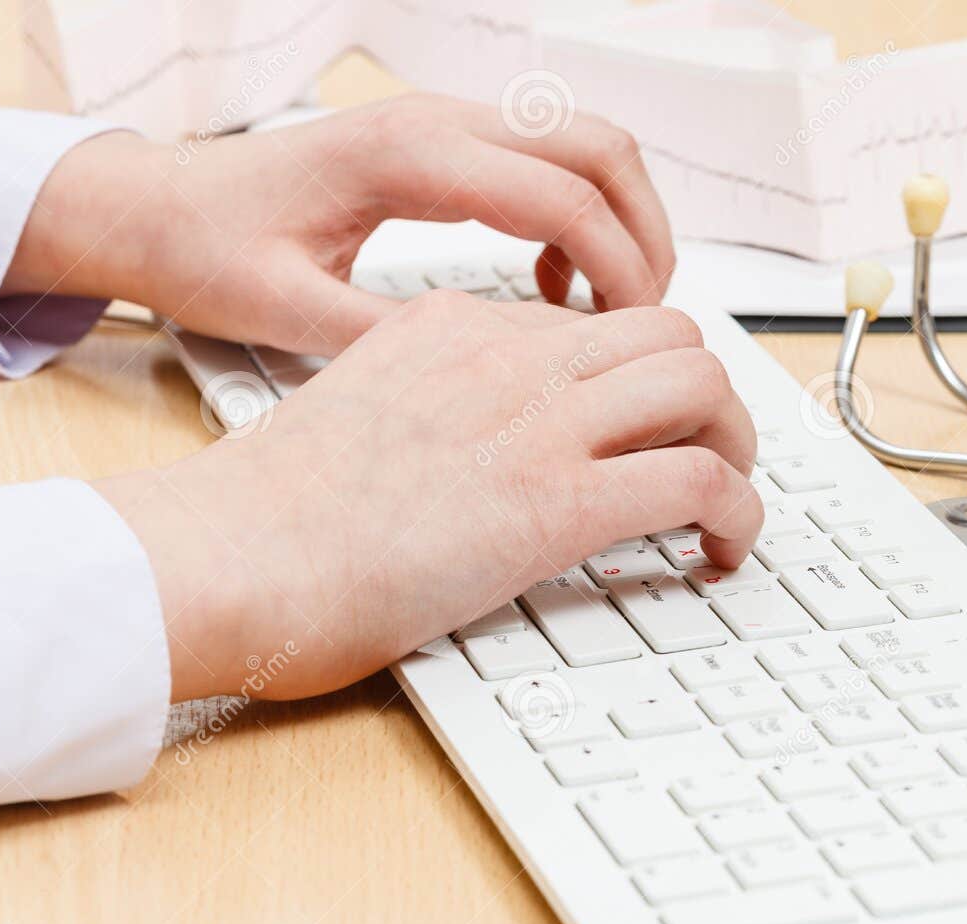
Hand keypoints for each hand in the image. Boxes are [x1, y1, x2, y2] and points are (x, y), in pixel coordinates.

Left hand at [2, 95, 674, 353]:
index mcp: (408, 158)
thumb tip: (488, 375)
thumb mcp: (290, 314)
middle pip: (600, 148)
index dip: (621, 269)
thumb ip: (390, 340)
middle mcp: (436, 123)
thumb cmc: (207, 250)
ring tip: (611, 309)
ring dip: (621, 222)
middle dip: (646, 234)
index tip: (634, 338)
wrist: (153, 206)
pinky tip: (549, 289)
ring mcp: (442, 125)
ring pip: (585, 146)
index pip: (565, 196)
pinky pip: (547, 163)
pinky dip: (578, 221)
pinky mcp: (440, 145)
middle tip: (644, 321)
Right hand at [93, 293, 757, 701]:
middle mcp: (508, 357)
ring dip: (736, 445)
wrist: (226, 555)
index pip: (588, 327)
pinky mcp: (559, 502)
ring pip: (703, 385)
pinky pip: (702, 482)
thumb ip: (424, 408)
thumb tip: (466, 454)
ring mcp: (539, 423)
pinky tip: (724, 552)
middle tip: (706, 455)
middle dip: (705, 396)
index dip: (634, 380)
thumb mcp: (355, 415)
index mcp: (454, 326)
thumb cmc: (267, 513)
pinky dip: (740, 516)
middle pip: (667, 331)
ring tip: (726, 504)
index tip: (642, 428)